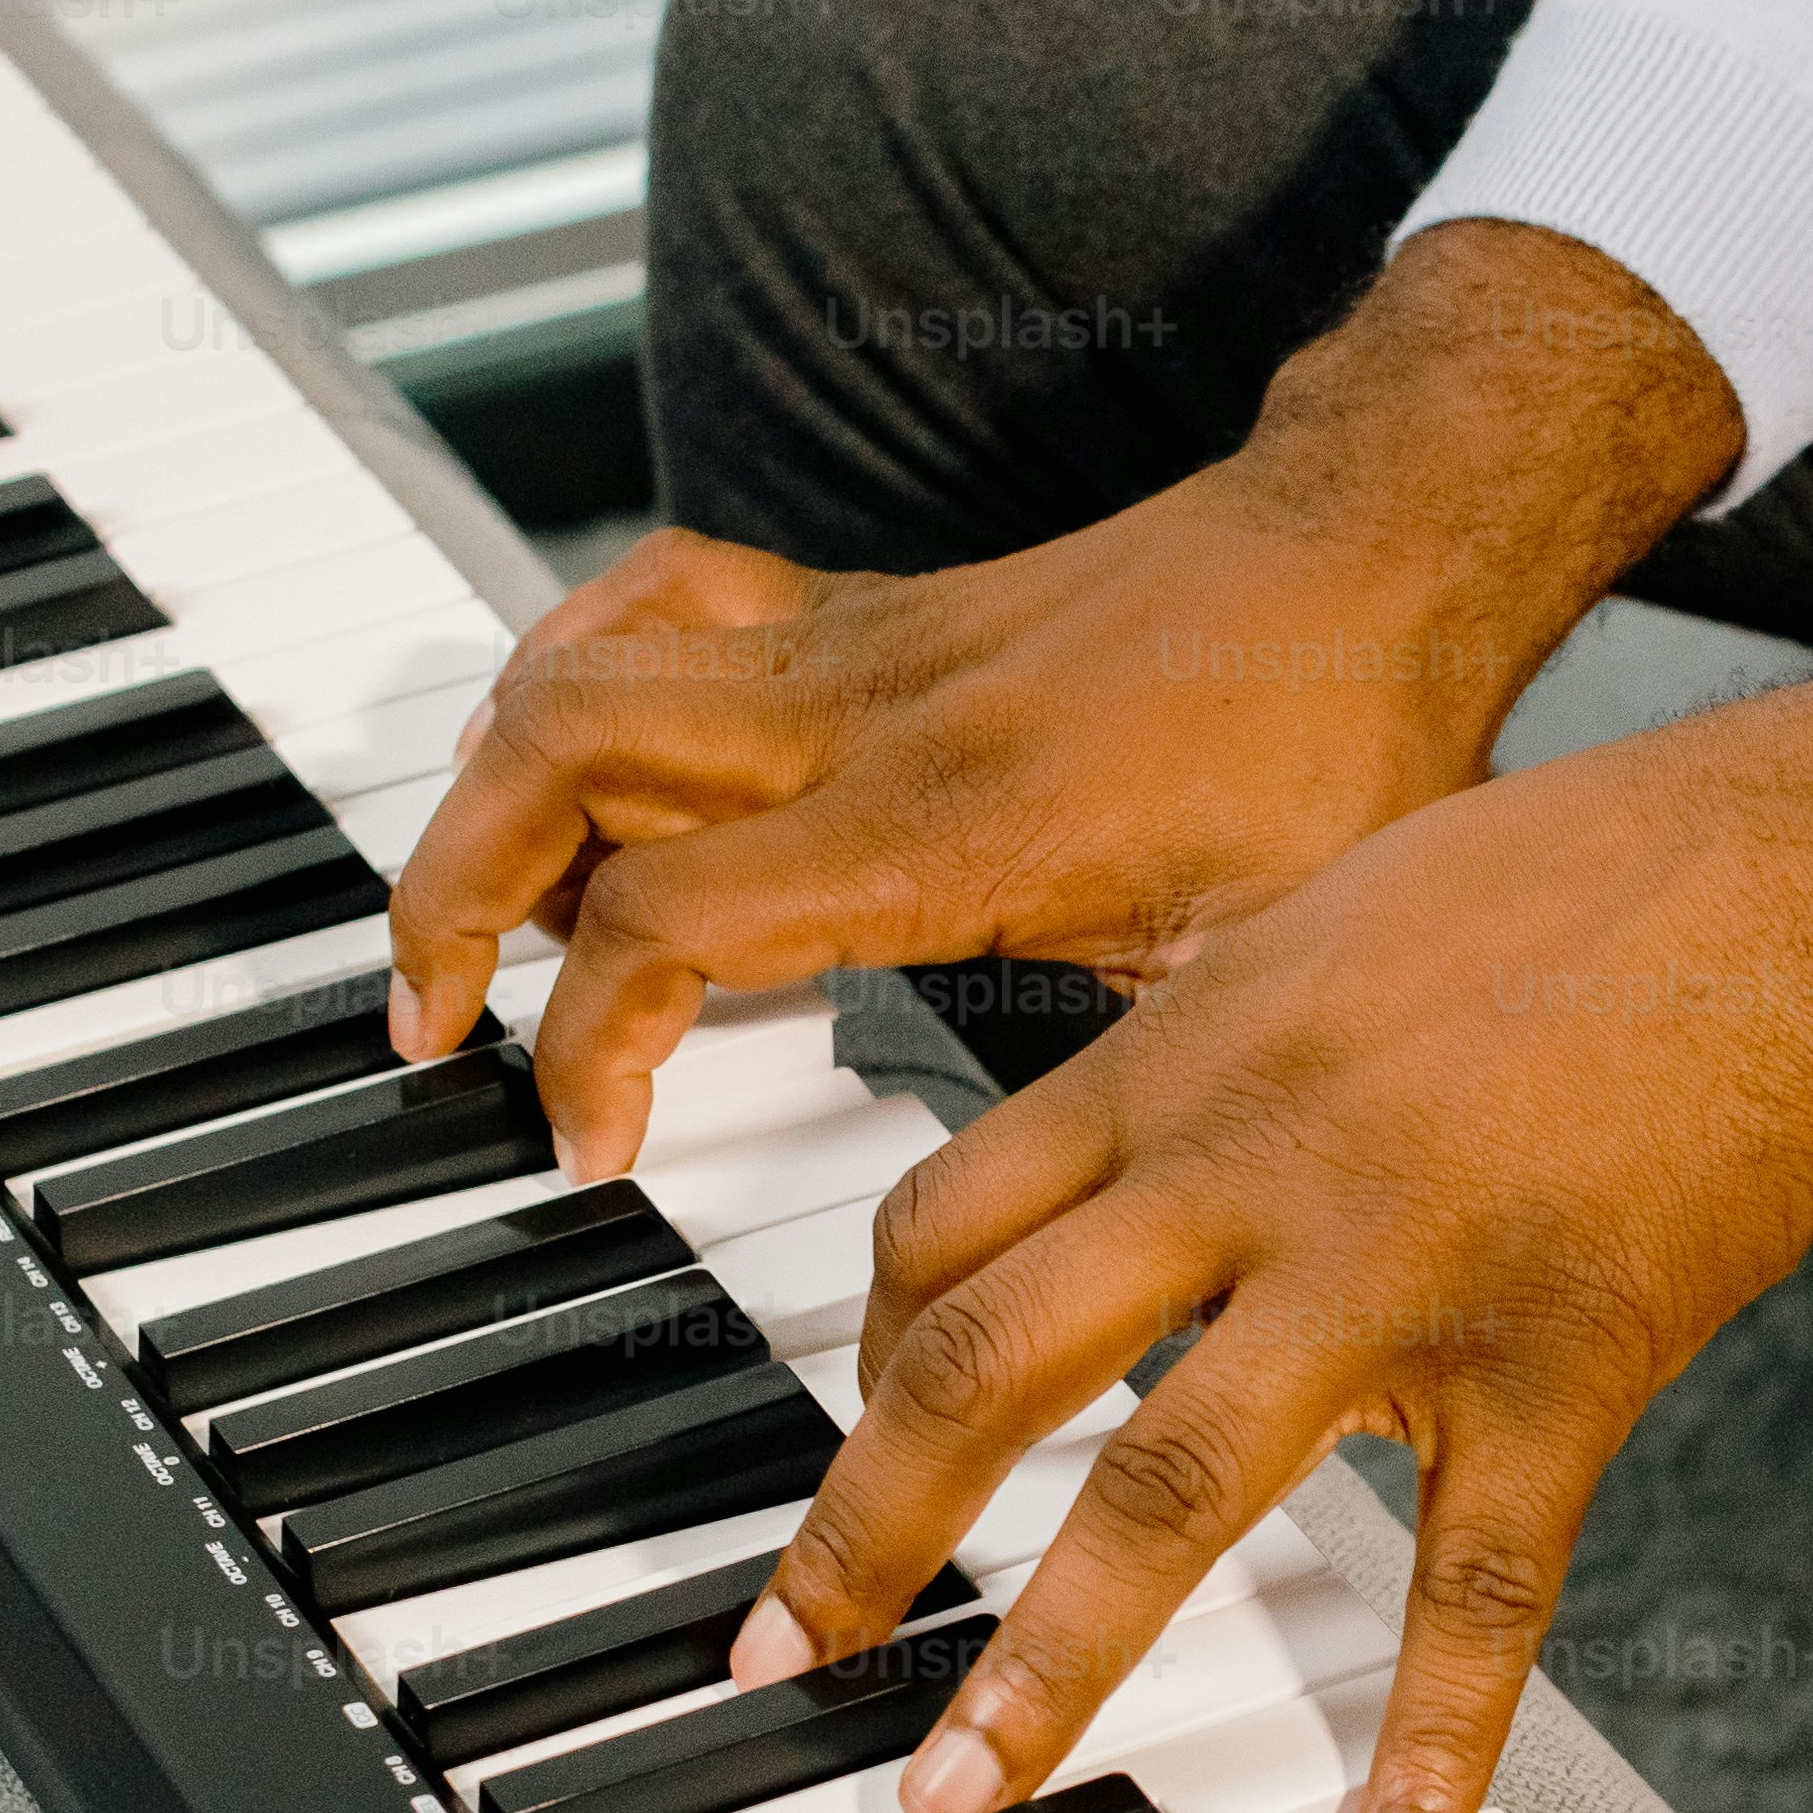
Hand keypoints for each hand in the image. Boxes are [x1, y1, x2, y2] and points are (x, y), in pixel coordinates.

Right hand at [380, 220, 1744, 1177]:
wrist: (1382, 552)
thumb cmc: (1346, 744)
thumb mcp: (1260, 960)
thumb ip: (1144, 1095)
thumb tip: (1105, 1259)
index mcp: (949, 828)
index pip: (673, 922)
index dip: (588, 1047)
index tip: (589, 1149)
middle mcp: (868, 721)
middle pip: (559, 760)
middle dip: (451, 895)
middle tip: (429, 1024)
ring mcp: (857, 652)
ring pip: (580, 670)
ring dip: (482, 788)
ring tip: (458, 917)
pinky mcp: (869, 614)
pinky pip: (666, 601)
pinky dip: (570, 659)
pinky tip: (544, 743)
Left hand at [723, 629, 1812, 1812]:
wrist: (1806, 875)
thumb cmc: (1585, 874)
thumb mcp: (1327, 911)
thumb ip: (1208, 1039)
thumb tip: (1127, 1128)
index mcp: (1184, 1057)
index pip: (942, 1222)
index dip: (858, 1358)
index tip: (844, 1452)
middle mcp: (1249, 1167)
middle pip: (983, 1364)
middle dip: (858, 1534)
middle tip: (779, 1661)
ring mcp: (1397, 1274)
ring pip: (1166, 1491)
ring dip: (1042, 1662)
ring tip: (959, 1792)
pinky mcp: (1557, 1363)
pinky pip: (1479, 1587)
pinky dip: (1433, 1742)